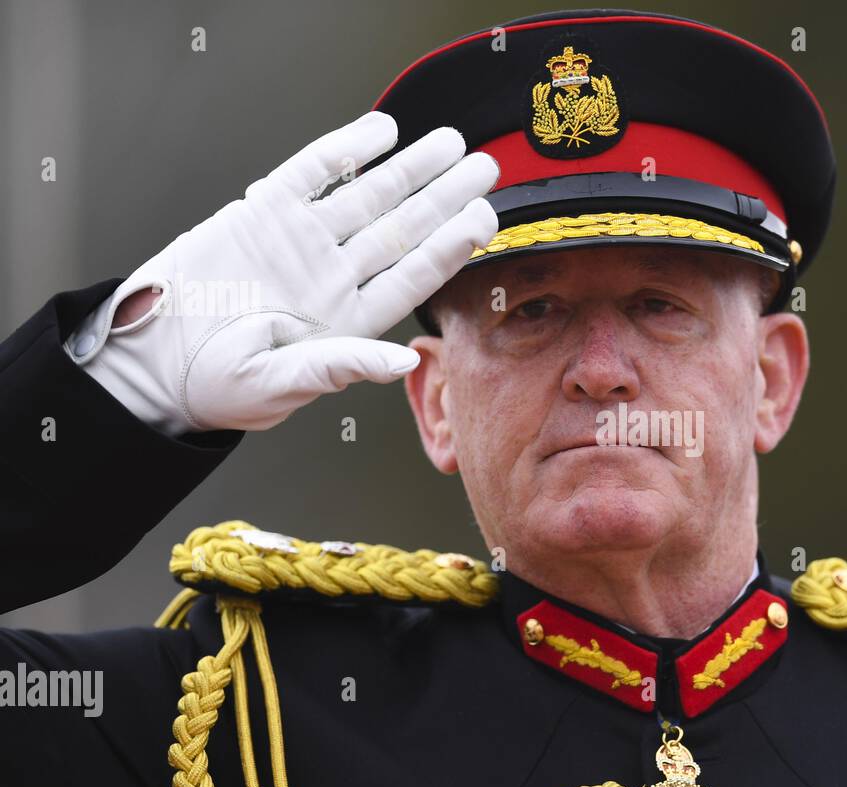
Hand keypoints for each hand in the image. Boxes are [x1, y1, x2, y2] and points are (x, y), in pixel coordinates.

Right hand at [68, 110, 498, 434]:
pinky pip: (312, 173)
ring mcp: (302, 240)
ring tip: (448, 141)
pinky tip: (380, 131)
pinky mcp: (263, 212)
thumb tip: (403, 362)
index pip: (412, 276)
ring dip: (409, 168)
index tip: (485, 220)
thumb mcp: (279, 384)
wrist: (150, 356)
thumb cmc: (217, 385)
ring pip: (366, 195)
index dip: (450, 246)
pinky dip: (344, 150)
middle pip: (401, 228)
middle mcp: (334, 274)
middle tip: (485, 167)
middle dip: (444, 197)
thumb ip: (341, 366)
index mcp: (348, 319)